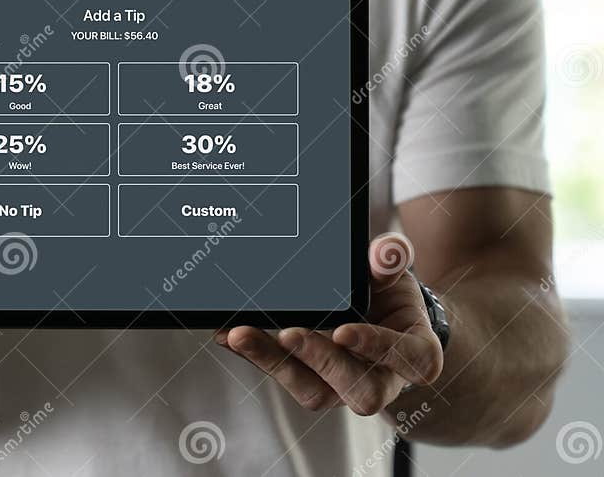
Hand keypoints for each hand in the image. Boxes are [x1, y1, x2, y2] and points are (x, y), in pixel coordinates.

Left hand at [216, 233, 443, 415]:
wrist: (376, 318)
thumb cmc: (388, 297)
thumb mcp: (392, 275)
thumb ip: (389, 262)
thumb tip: (386, 251)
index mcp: (415, 355)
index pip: (410, 361)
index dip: (378, 348)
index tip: (343, 331)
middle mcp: (379, 380)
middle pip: (358, 390)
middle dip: (319, 361)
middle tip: (288, 333)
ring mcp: (340, 386)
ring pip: (312, 391)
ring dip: (274, 363)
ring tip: (242, 335)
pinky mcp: (307, 381)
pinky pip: (281, 376)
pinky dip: (253, 355)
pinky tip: (227, 334)